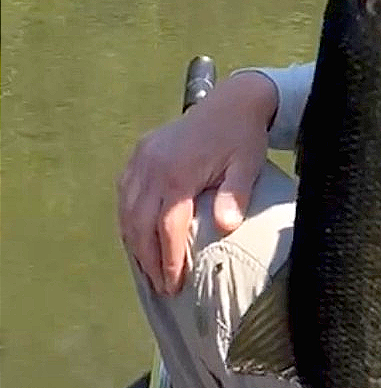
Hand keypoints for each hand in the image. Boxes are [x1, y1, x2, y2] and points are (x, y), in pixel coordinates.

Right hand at [117, 70, 277, 294]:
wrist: (233, 100)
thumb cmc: (243, 137)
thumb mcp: (248, 165)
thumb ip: (236, 195)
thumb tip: (225, 226)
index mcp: (179, 172)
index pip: (167, 227)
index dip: (169, 258)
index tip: (174, 285)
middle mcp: (153, 166)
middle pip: (140, 223)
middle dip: (149, 259)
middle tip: (162, 287)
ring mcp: (143, 158)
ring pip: (127, 210)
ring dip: (135, 243)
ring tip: (149, 271)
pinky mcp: (140, 153)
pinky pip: (125, 192)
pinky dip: (128, 218)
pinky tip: (138, 238)